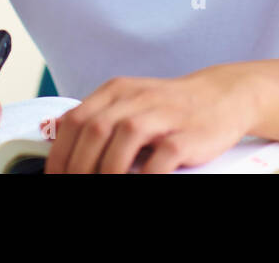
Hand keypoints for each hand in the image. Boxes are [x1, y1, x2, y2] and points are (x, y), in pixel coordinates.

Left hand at [43, 66, 261, 172]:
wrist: (222, 96)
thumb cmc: (170, 107)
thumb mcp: (131, 102)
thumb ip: (101, 118)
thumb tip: (64, 146)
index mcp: (116, 91)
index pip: (74, 121)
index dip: (60, 154)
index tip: (56, 177)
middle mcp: (136, 98)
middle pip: (93, 131)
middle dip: (78, 167)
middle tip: (77, 187)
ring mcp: (162, 115)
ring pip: (123, 139)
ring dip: (108, 172)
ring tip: (105, 188)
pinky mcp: (186, 135)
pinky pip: (160, 158)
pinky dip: (145, 176)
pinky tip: (140, 183)